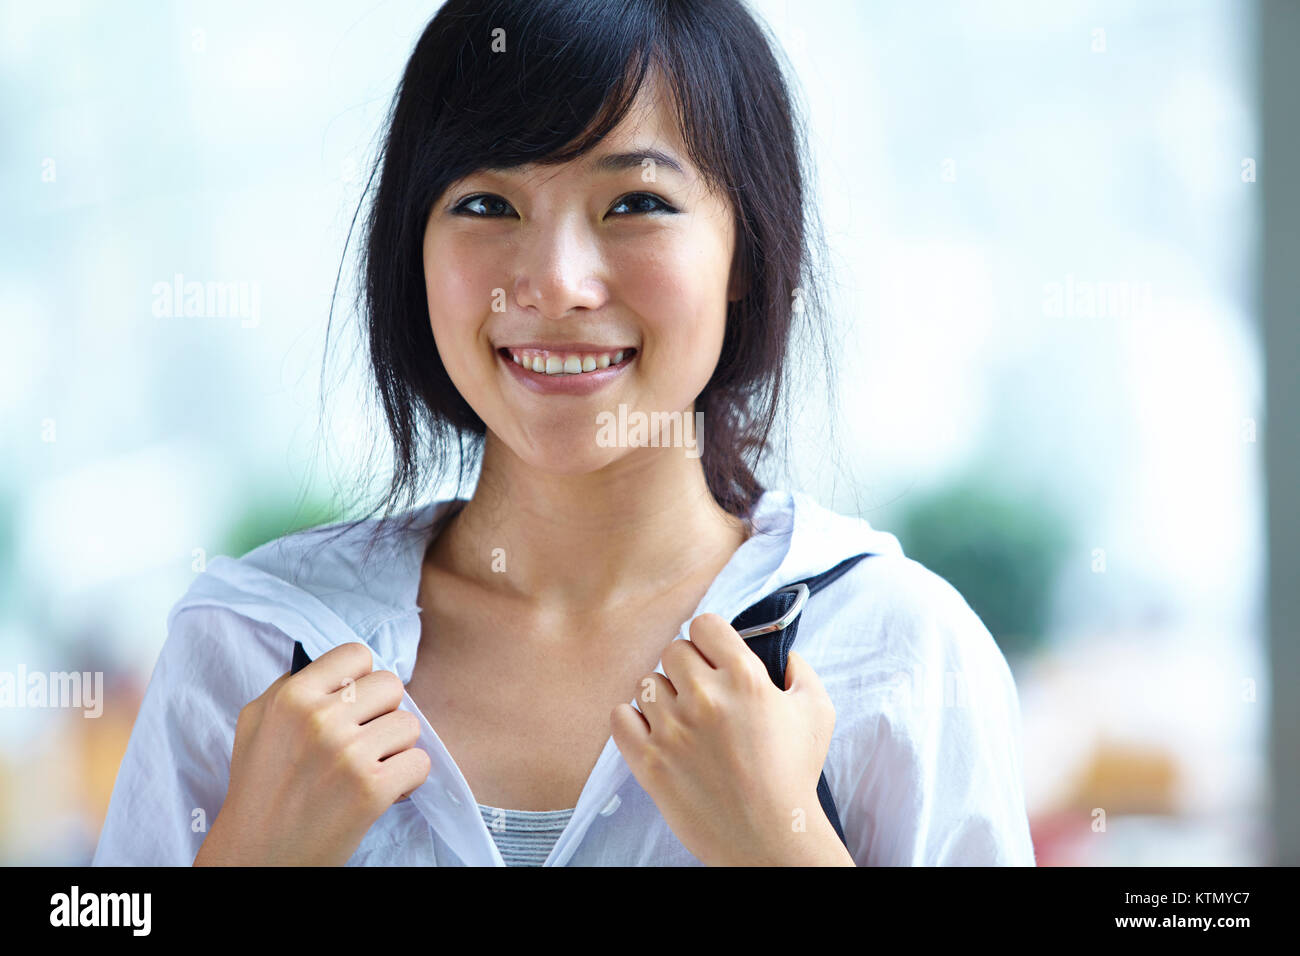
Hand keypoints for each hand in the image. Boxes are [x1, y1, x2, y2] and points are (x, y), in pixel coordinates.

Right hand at [194, 642, 430, 865]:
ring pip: (411, 724)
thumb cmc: (258, 789)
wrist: (256, 856)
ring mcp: (348, 754)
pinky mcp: (372, 790)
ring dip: (397, 748)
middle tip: (365, 740)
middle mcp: (320, 719)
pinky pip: (420, 762)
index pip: (357, 653)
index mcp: (292, 697)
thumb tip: (335, 667)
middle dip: (383, 713)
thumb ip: (290, 686)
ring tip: (371, 768)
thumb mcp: (257, 723)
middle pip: (392, 685)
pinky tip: (384, 791)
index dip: (362, 679)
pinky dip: (409, 780)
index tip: (354, 704)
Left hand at [610, 613, 847, 865]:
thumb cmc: (793, 777)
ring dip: (663, 696)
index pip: (705, 624)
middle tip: (701, 693)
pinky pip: (619, 716)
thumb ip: (801, 671)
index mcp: (744, 678)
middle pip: (673, 650)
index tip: (714, 657)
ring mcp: (672, 729)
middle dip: (687, 668)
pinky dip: (632, 720)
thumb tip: (785, 653)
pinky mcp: (648, 760)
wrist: (769, 839)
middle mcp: (705, 697)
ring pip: (647, 683)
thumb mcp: (817, 712)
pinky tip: (655, 732)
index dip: (709, 638)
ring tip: (682, 720)